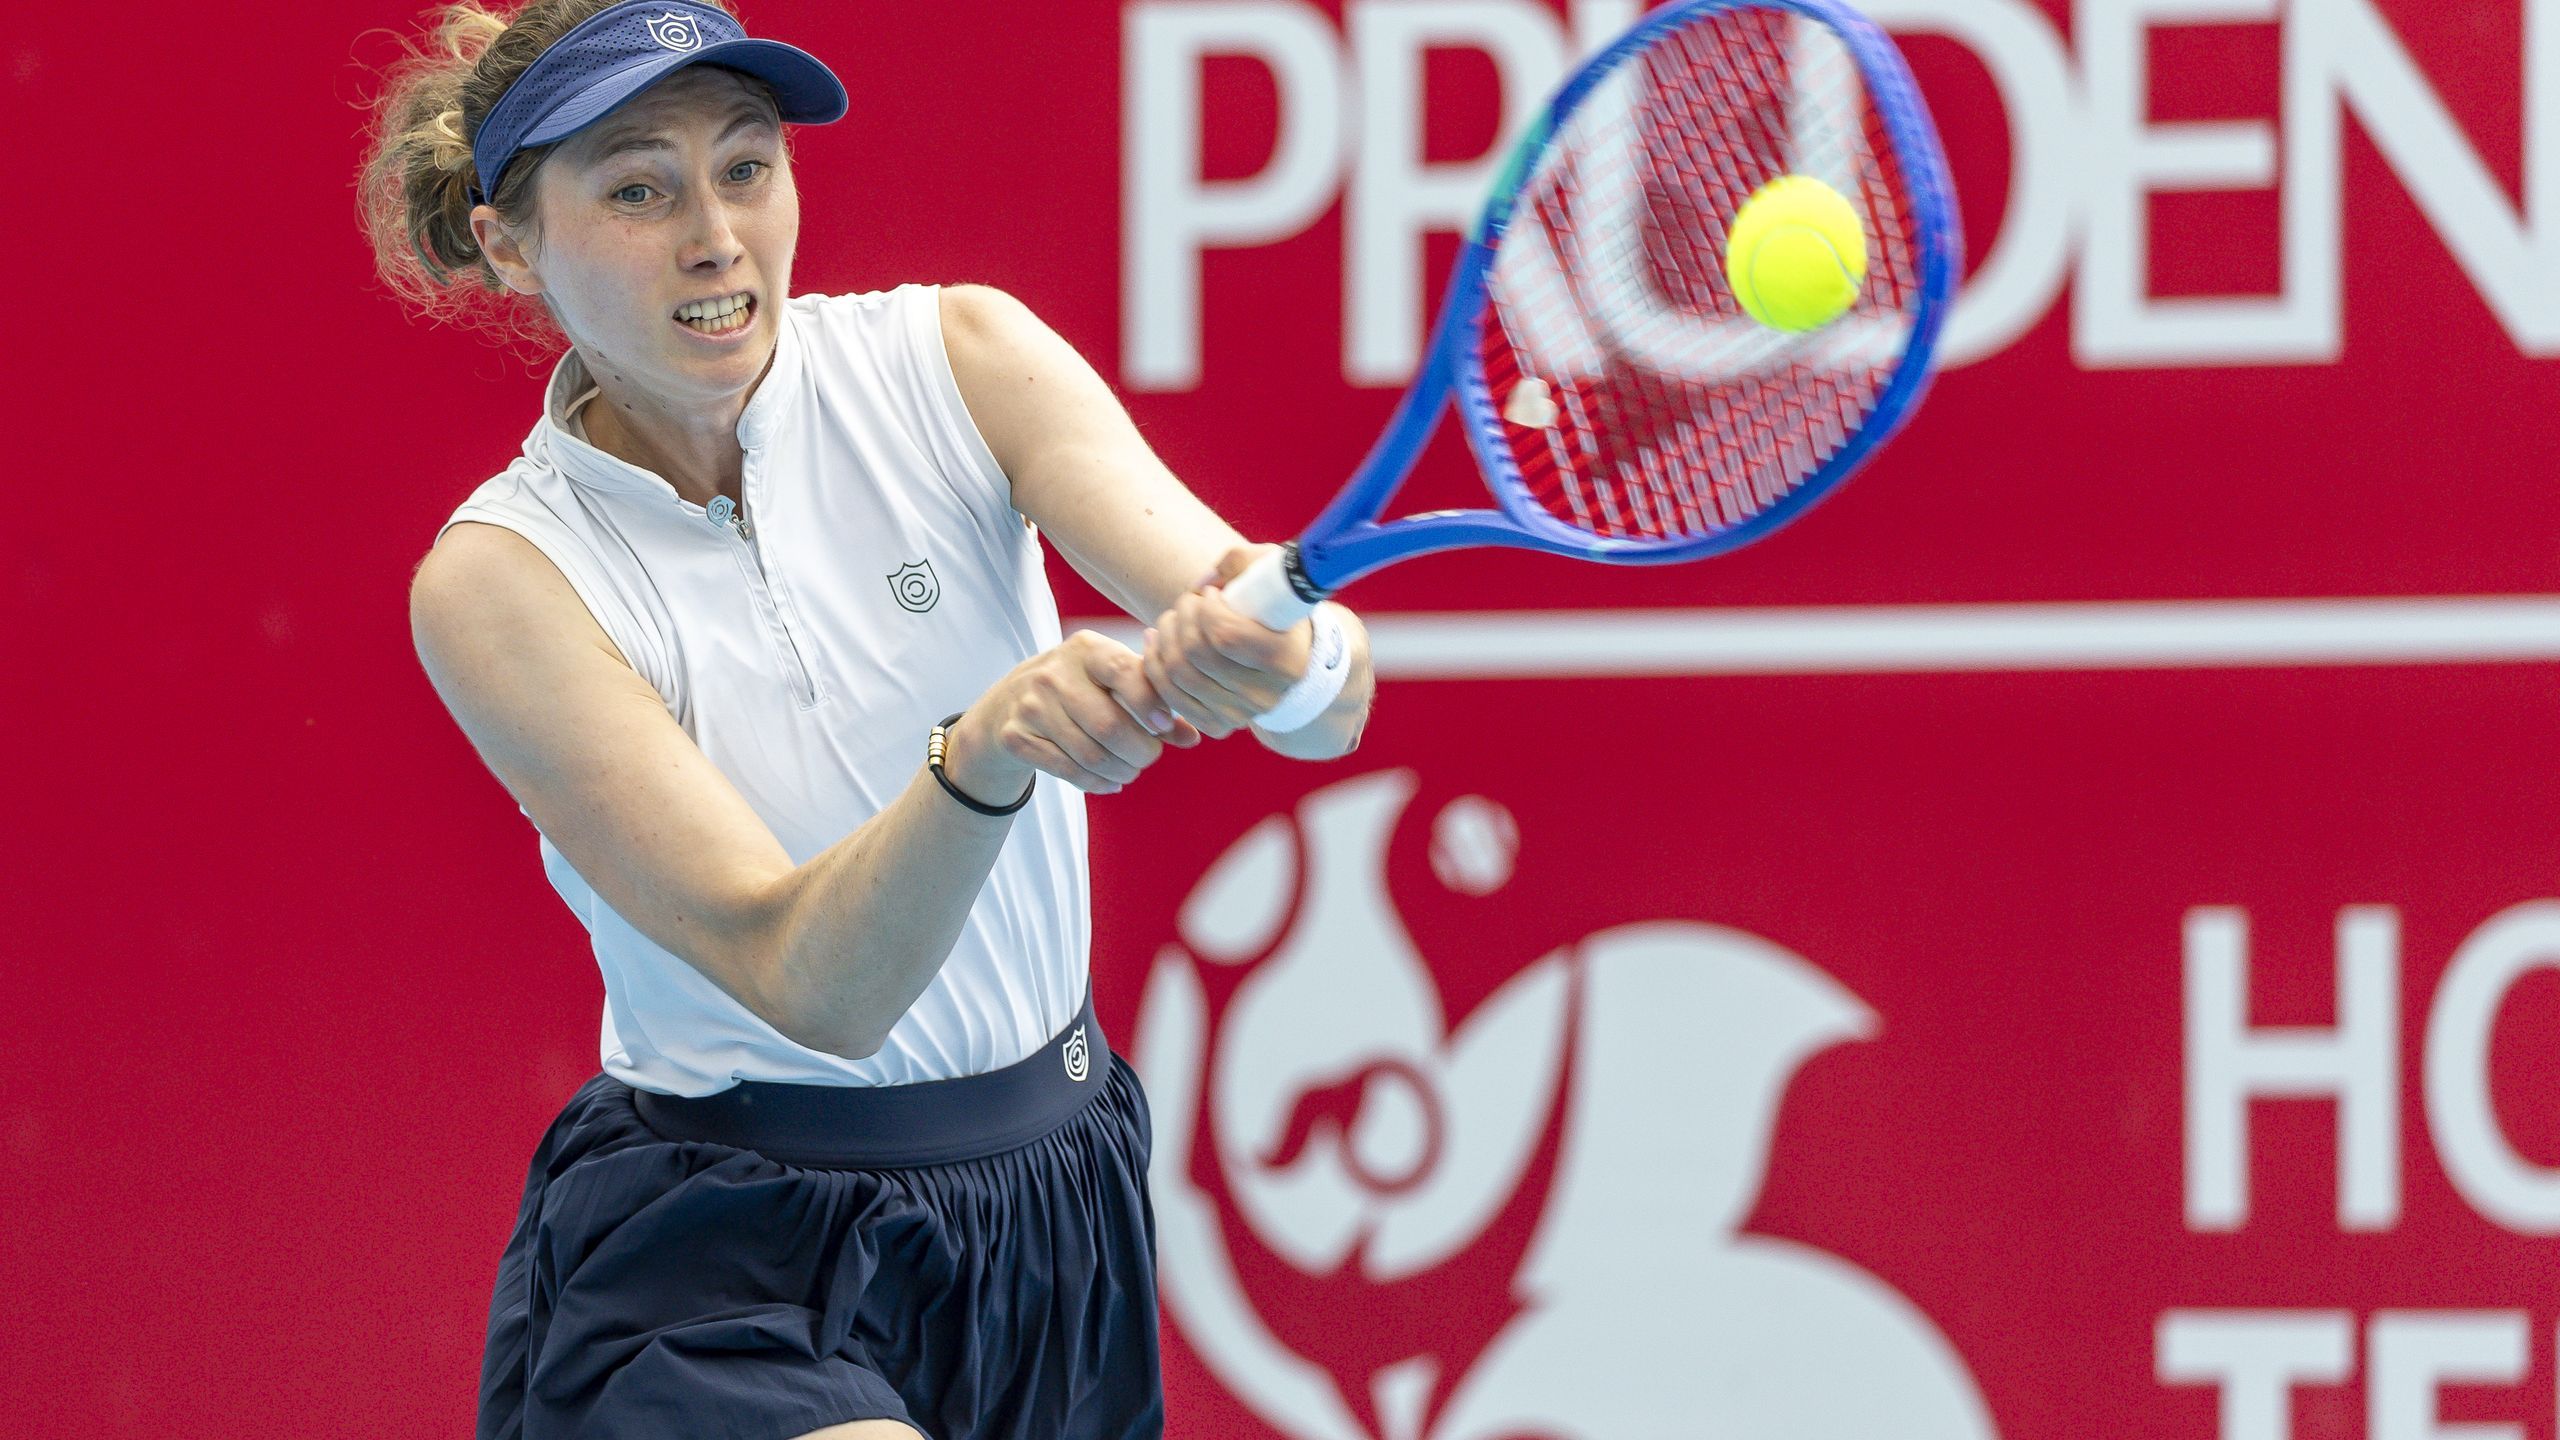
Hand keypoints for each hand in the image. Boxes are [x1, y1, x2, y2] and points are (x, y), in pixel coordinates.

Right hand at [947, 632, 1200, 798]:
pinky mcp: (1015, 736)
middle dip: (1140, 752)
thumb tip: (1193, 736)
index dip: (1152, 704)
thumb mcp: (1112, 683)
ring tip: (1130, 771)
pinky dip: (1097, 783)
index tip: (1165, 727)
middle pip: (1110, 726)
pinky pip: (1068, 771)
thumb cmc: (1078, 690)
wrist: (1006, 704)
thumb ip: (1155, 703)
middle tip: (1149, 758)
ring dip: (1122, 771)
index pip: (1126, 673)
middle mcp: (1054, 672)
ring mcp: (1030, 705)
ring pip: (1091, 754)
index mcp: (1086, 648)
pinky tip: (1110, 782)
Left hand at [1142, 544, 1314, 739]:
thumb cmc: (1277, 608)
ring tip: (1171, 619)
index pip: (1225, 636)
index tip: (1210, 594)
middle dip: (1180, 618)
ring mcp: (1241, 715)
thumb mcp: (1272, 572)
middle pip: (1195, 655)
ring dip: (1164, 638)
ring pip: (1177, 675)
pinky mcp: (1218, 724)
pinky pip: (1169, 696)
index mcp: (1285, 658)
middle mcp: (1265, 694)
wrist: (1291, 655)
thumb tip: (1203, 585)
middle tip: (1187, 602)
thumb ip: (1240, 563)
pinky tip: (1157, 642)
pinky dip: (1155, 665)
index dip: (1205, 610)